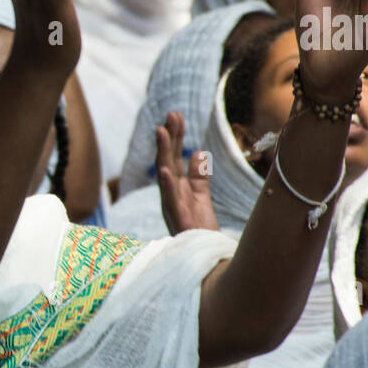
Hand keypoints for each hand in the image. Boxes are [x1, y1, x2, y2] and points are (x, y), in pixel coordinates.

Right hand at [156, 111, 218, 233]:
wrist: (205, 253)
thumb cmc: (200, 228)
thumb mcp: (201, 196)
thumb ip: (198, 175)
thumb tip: (197, 152)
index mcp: (176, 187)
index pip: (173, 156)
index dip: (175, 137)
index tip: (177, 115)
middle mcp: (170, 193)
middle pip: (168, 160)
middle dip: (169, 137)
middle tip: (171, 114)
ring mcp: (171, 205)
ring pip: (165, 174)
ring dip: (162, 153)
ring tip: (161, 132)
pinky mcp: (178, 219)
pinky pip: (170, 200)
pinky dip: (167, 185)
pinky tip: (165, 170)